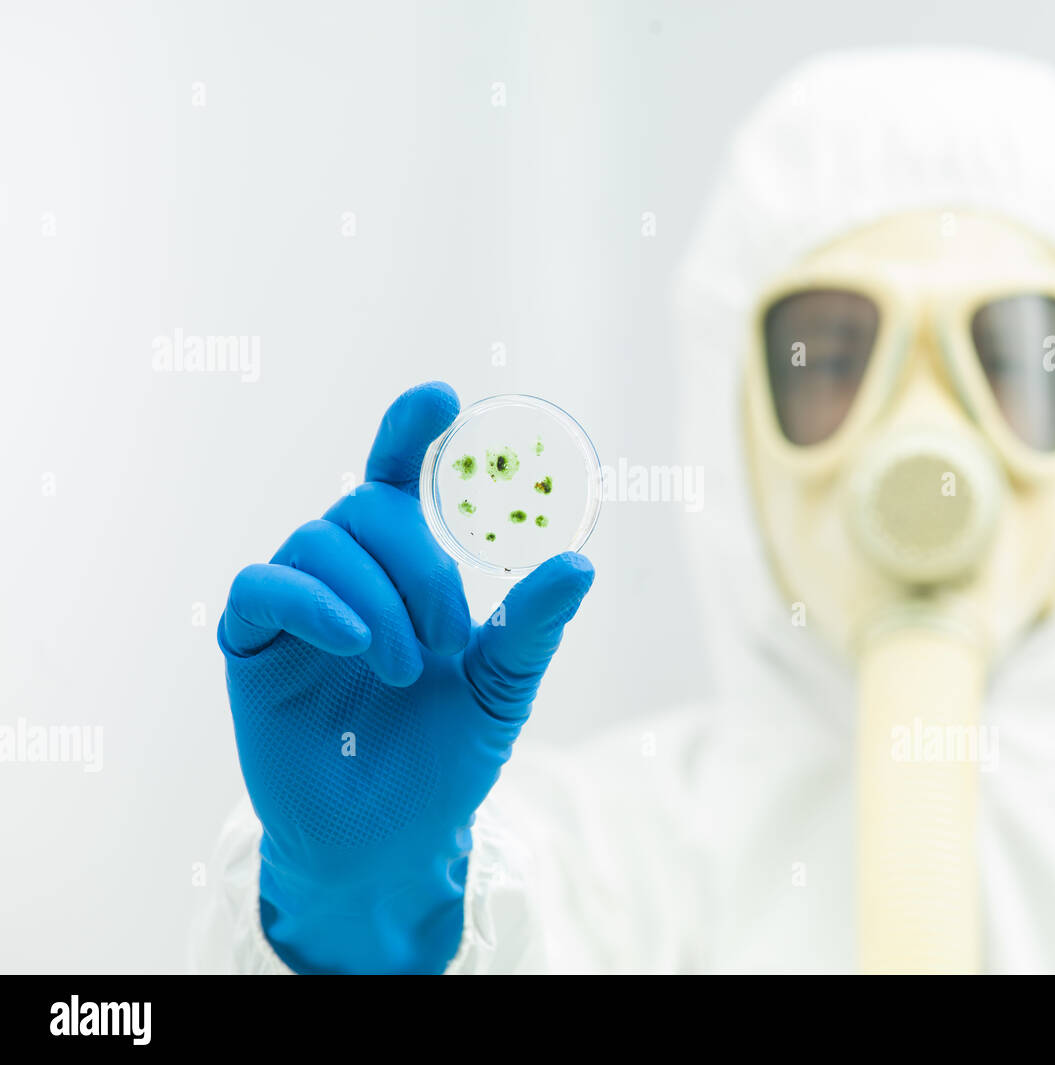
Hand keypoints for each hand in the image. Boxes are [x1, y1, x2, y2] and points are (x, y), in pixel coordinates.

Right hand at [217, 381, 594, 972]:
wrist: (390, 840)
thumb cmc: (444, 758)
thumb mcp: (501, 688)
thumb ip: (532, 625)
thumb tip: (579, 562)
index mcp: (406, 571)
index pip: (400, 478)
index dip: (411, 430)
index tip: (440, 398)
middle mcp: (349, 573)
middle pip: (365, 505)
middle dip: (417, 561)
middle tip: (448, 636)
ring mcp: (298, 605)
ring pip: (319, 540)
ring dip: (376, 597)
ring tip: (406, 668)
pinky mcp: (252, 643)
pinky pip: (263, 585)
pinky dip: (314, 602)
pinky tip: (355, 643)